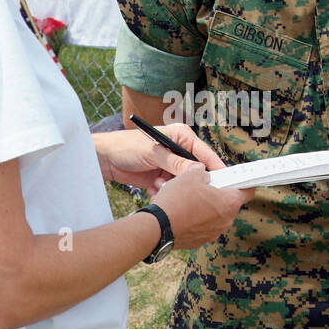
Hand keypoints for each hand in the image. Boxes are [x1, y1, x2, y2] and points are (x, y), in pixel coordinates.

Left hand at [93, 122, 224, 193]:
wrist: (104, 159)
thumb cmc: (127, 147)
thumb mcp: (154, 153)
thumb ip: (176, 163)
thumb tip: (197, 172)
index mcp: (182, 137)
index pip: (205, 153)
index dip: (215, 167)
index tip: (224, 181)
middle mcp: (179, 150)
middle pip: (196, 171)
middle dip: (188, 182)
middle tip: (182, 188)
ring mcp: (171, 165)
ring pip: (183, 183)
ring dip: (172, 187)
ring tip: (157, 184)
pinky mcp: (162, 178)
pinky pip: (171, 190)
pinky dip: (163, 192)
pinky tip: (151, 188)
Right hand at [149, 162, 254, 249]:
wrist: (158, 228)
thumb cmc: (177, 201)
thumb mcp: (190, 176)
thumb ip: (201, 171)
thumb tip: (202, 173)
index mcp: (229, 203)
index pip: (248, 191)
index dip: (244, 183)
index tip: (238, 179)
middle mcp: (225, 221)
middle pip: (229, 203)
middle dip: (218, 194)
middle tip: (204, 186)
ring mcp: (213, 233)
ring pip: (214, 216)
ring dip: (206, 207)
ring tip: (189, 200)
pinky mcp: (200, 241)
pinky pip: (202, 226)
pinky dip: (196, 220)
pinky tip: (183, 213)